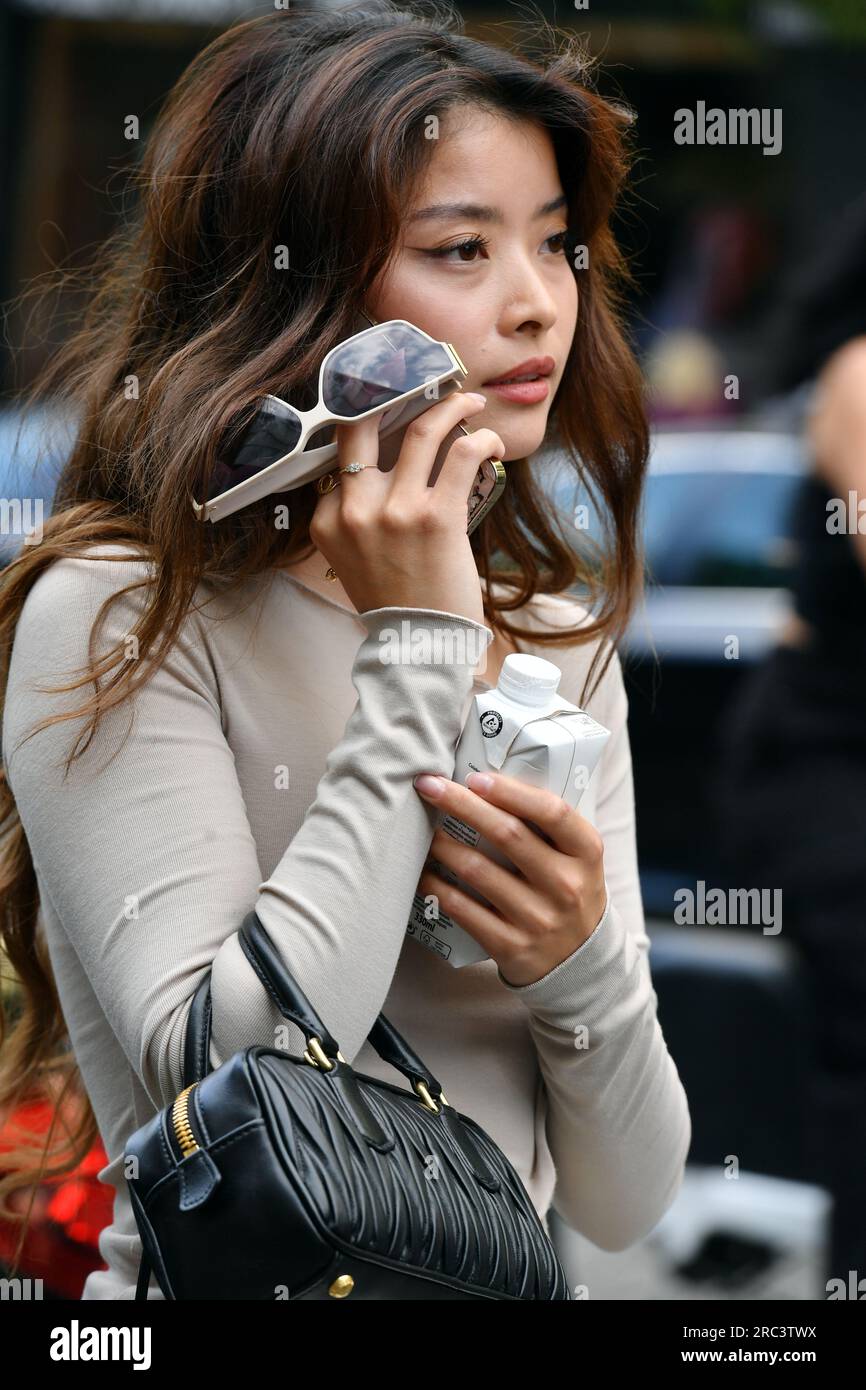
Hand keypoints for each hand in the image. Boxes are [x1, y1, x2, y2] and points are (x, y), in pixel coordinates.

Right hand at [309, 390, 504, 625]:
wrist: (419, 645)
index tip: (395, 415)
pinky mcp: (437, 518)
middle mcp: (354, 510)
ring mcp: (394, 511)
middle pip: (365, 425)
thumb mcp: (352, 559)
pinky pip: (461, 455)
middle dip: (395, 393)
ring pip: (422, 430)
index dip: (372, 430)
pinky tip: (488, 440)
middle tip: (422, 385)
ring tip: (468, 401)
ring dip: (450, 406)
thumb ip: (354, 518)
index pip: (343, 457)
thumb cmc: (395, 603)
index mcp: (328, 520)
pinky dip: (479, 439)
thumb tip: (382, 471)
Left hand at [414, 769, 607, 985]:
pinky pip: (464, 911)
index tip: (475, 777)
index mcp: (586, 853)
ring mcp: (539, 919)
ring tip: (423, 830)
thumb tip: (485, 781)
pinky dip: (437, 888)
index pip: (552, 811)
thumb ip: (547, 824)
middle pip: (507, 834)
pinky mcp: (512, 947)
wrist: (580, 962)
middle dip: (461, 804)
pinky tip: (423, 874)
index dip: (511, 791)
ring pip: (478, 871)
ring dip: (442, 845)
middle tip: (428, 786)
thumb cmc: (568, 891)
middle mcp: (566, 886)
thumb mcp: (577, 857)